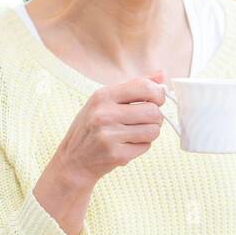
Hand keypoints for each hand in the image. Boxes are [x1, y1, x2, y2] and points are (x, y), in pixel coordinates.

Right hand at [53, 72, 166, 186]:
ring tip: (136, 133)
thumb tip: (162, 75)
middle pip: (153, 112)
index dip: (158, 94)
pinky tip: (127, 145)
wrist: (73, 160)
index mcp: (103, 96)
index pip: (144, 87)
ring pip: (153, 131)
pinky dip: (141, 146)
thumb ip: (134, 86)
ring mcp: (110, 136)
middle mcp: (104, 114)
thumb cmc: (92, 127)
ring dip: (150, 132)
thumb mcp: (105, 101)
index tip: (157, 100)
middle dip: (156, 117)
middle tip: (146, 120)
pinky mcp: (116, 155)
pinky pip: (146, 147)